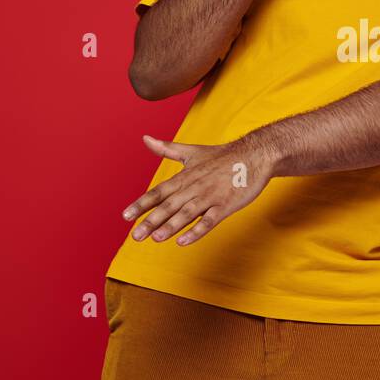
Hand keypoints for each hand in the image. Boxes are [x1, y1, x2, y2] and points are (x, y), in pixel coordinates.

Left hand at [122, 134, 277, 244]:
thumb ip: (167, 149)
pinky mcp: (226, 205)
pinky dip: (196, 231)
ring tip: (156, 238)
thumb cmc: (222, 156)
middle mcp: (194, 187)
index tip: (125, 216)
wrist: (254, 155)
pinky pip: (209, 220)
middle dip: (151, 220)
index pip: (158, 192)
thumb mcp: (192, 151)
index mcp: (185, 176)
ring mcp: (210, 196)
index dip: (141, 204)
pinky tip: (183, 241)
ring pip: (187, 213)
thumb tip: (145, 138)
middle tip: (135, 236)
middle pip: (169, 205)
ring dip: (171, 226)